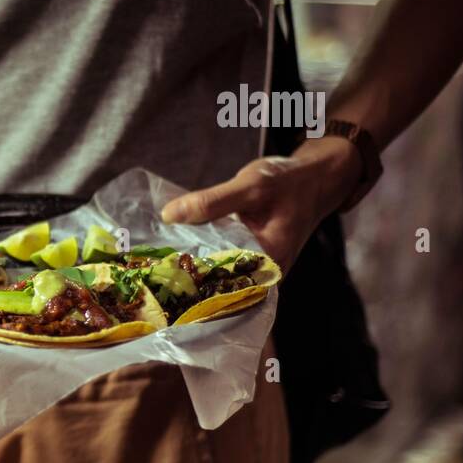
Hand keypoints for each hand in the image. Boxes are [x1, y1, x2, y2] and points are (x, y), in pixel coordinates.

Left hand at [160, 137, 363, 271]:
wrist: (316, 178)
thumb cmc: (288, 181)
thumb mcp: (251, 185)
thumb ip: (212, 202)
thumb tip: (169, 215)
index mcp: (269, 260)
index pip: (221, 282)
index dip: (187, 284)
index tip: (154, 283)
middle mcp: (265, 273)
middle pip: (218, 283)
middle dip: (184, 282)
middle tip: (146, 279)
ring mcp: (259, 268)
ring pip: (219, 275)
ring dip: (191, 271)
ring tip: (154, 271)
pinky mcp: (251, 259)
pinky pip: (223, 264)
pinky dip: (203, 259)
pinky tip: (176, 255)